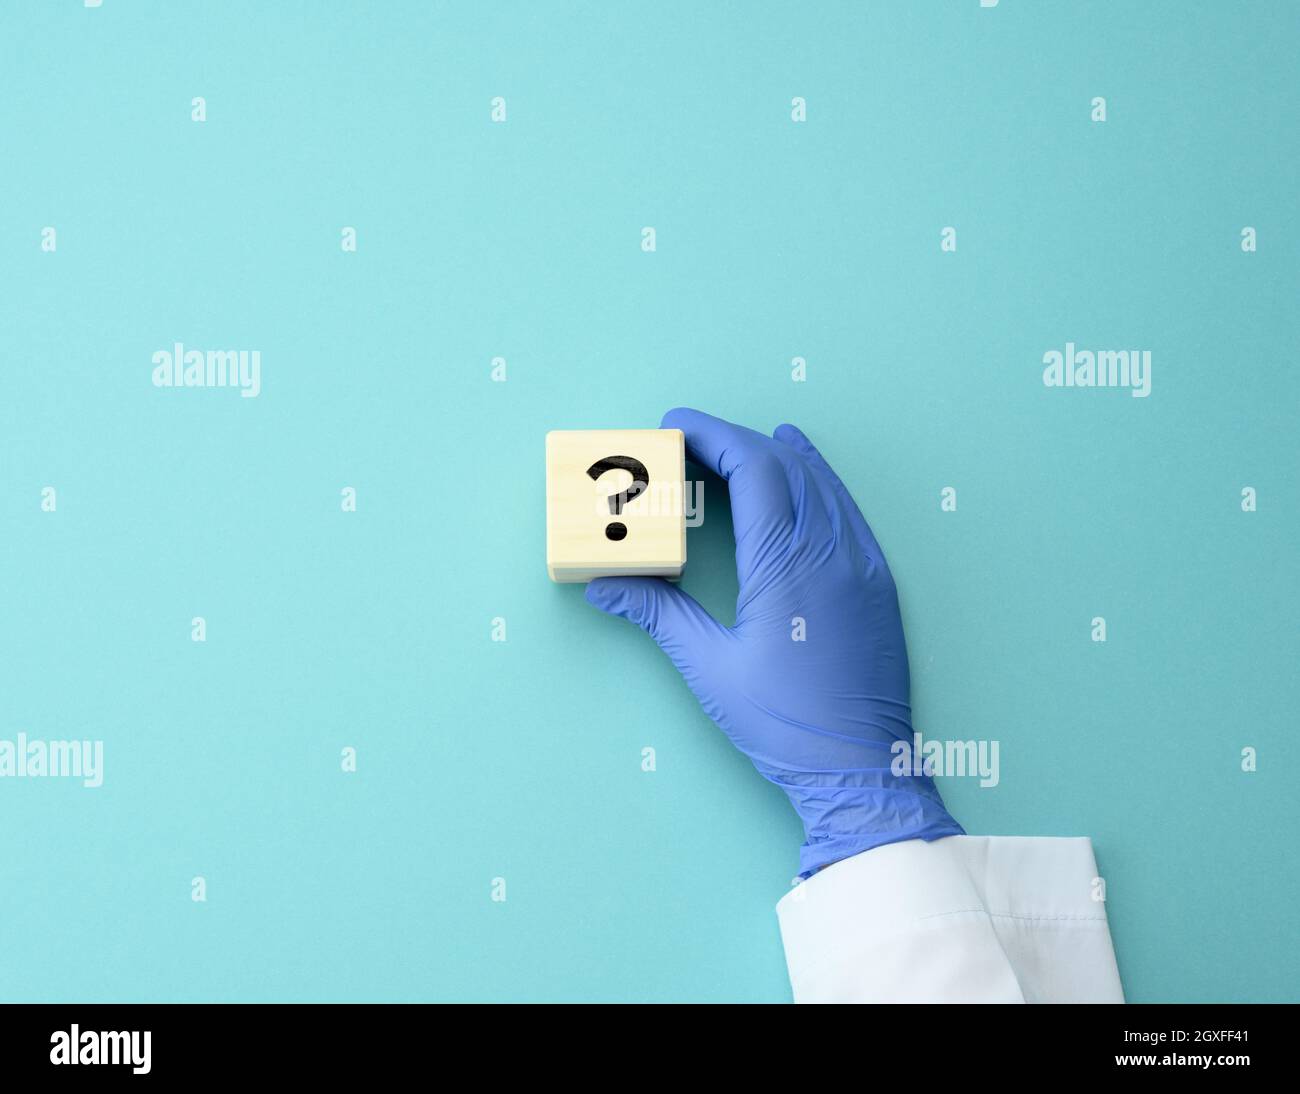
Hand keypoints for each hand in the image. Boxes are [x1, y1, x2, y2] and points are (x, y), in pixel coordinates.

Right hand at [586, 408, 962, 875]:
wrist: (861, 769)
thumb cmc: (784, 723)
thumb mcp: (710, 668)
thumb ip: (658, 614)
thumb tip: (604, 584)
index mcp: (786, 565)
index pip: (752, 468)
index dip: (712, 434)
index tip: (673, 424)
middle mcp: (831, 551)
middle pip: (785, 464)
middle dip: (735, 439)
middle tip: (691, 441)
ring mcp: (862, 564)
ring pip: (821, 481)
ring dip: (778, 453)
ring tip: (740, 442)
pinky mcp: (879, 582)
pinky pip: (847, 508)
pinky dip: (817, 480)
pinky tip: (805, 475)